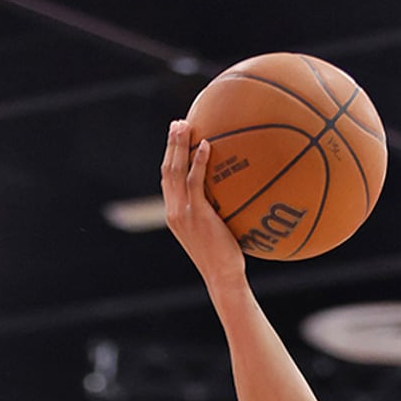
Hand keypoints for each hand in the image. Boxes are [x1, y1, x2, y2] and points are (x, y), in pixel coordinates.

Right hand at [160, 118, 246, 291]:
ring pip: (175, 170)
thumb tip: (233, 199)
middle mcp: (173, 211)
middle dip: (171, 144)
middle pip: (167, 169)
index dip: (170, 158)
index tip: (175, 140)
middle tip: (177, 123)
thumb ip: (214, 215)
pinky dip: (198, 161)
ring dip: (179, 145)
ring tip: (185, 124)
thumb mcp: (215, 235)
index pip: (167, 181)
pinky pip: (194, 181)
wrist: (223, 277)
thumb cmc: (225, 261)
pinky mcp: (195, 213)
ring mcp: (182, 212)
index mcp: (174, 215)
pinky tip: (206, 145)